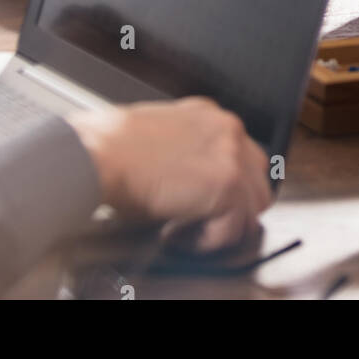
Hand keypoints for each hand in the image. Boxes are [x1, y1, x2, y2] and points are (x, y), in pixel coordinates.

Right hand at [71, 96, 270, 251]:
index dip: (226, 185)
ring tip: (189, 231)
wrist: (101, 154)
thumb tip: (192, 178)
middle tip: (204, 222)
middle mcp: (228, 130)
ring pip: (253, 208)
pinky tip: (179, 235)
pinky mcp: (227, 187)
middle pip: (257, 180)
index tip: (206, 202)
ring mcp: (232, 157)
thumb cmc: (115, 148)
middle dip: (235, 207)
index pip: (241, 155)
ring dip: (223, 227)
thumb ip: (188, 148)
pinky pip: (234, 229)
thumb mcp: (161, 134)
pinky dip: (208, 242)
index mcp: (210, 115)